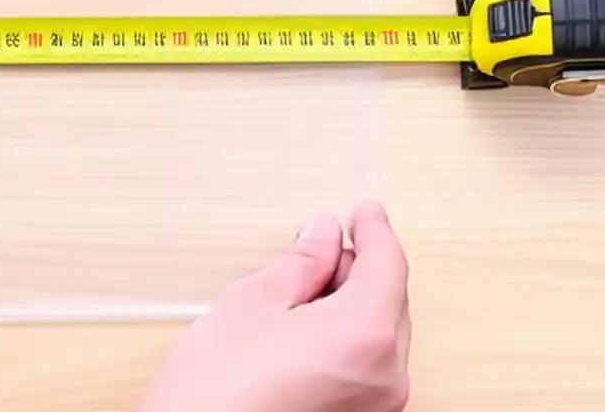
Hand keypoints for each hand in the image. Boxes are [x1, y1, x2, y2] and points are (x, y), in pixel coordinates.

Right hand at [136, 201, 410, 411]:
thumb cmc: (214, 392)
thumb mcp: (254, 303)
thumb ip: (302, 263)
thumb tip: (323, 237)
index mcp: (364, 336)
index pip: (388, 265)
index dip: (373, 229)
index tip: (363, 211)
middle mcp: (385, 376)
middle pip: (390, 300)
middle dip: (359, 269)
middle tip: (319, 247)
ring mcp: (378, 406)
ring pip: (380, 333)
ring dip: (351, 304)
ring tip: (300, 294)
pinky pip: (370, 363)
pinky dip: (348, 337)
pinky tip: (306, 329)